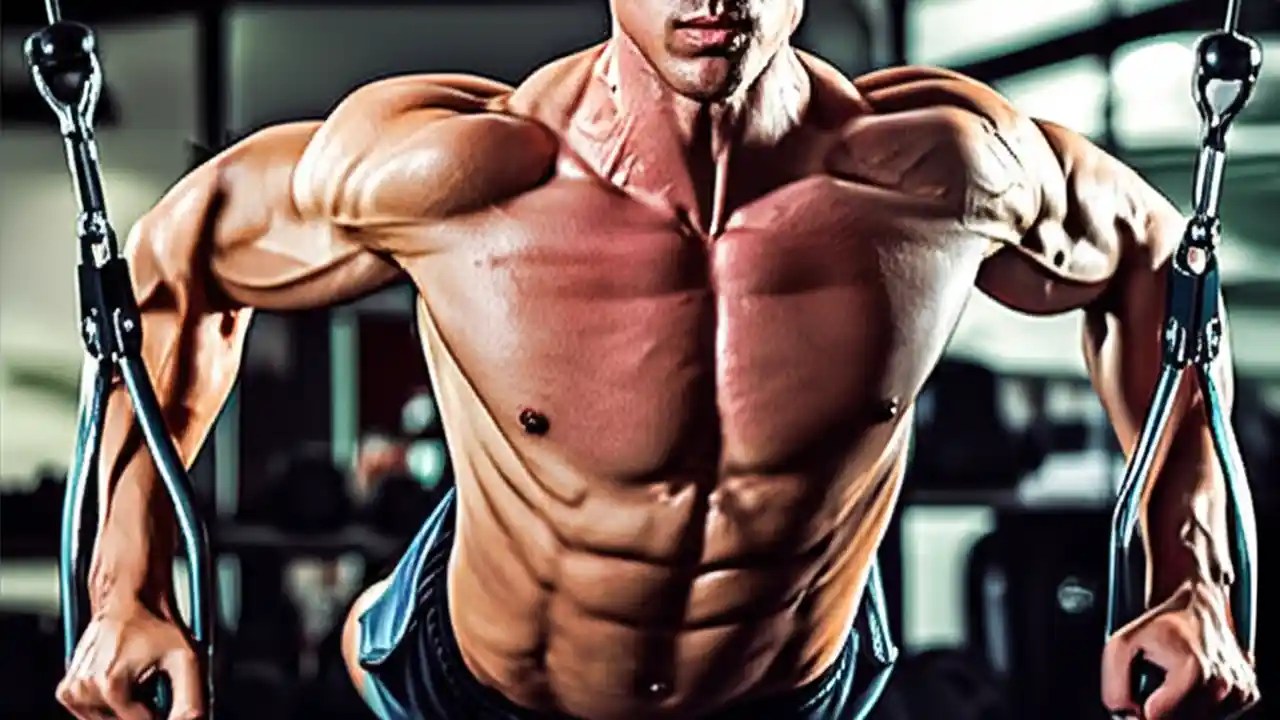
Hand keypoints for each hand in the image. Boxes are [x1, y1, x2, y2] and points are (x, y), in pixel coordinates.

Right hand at [55, 600, 203, 719]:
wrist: (127, 600)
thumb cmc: (156, 626)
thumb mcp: (186, 660)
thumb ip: (190, 698)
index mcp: (111, 686)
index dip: (160, 713)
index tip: (164, 695)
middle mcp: (85, 690)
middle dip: (142, 710)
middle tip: (152, 682)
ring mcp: (72, 692)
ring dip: (126, 708)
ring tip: (137, 677)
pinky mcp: (66, 691)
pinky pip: (92, 713)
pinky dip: (109, 704)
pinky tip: (122, 680)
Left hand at [1102, 581, 1257, 718]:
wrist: (1200, 605)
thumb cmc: (1161, 623)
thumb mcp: (1121, 644)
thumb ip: (1115, 685)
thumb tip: (1124, 714)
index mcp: (1195, 672)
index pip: (1159, 718)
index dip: (1142, 711)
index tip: (1140, 698)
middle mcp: (1223, 685)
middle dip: (1162, 710)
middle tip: (1157, 685)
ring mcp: (1239, 692)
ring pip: (1197, 719)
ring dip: (1181, 708)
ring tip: (1176, 680)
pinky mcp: (1247, 695)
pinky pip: (1214, 714)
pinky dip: (1199, 704)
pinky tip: (1193, 684)